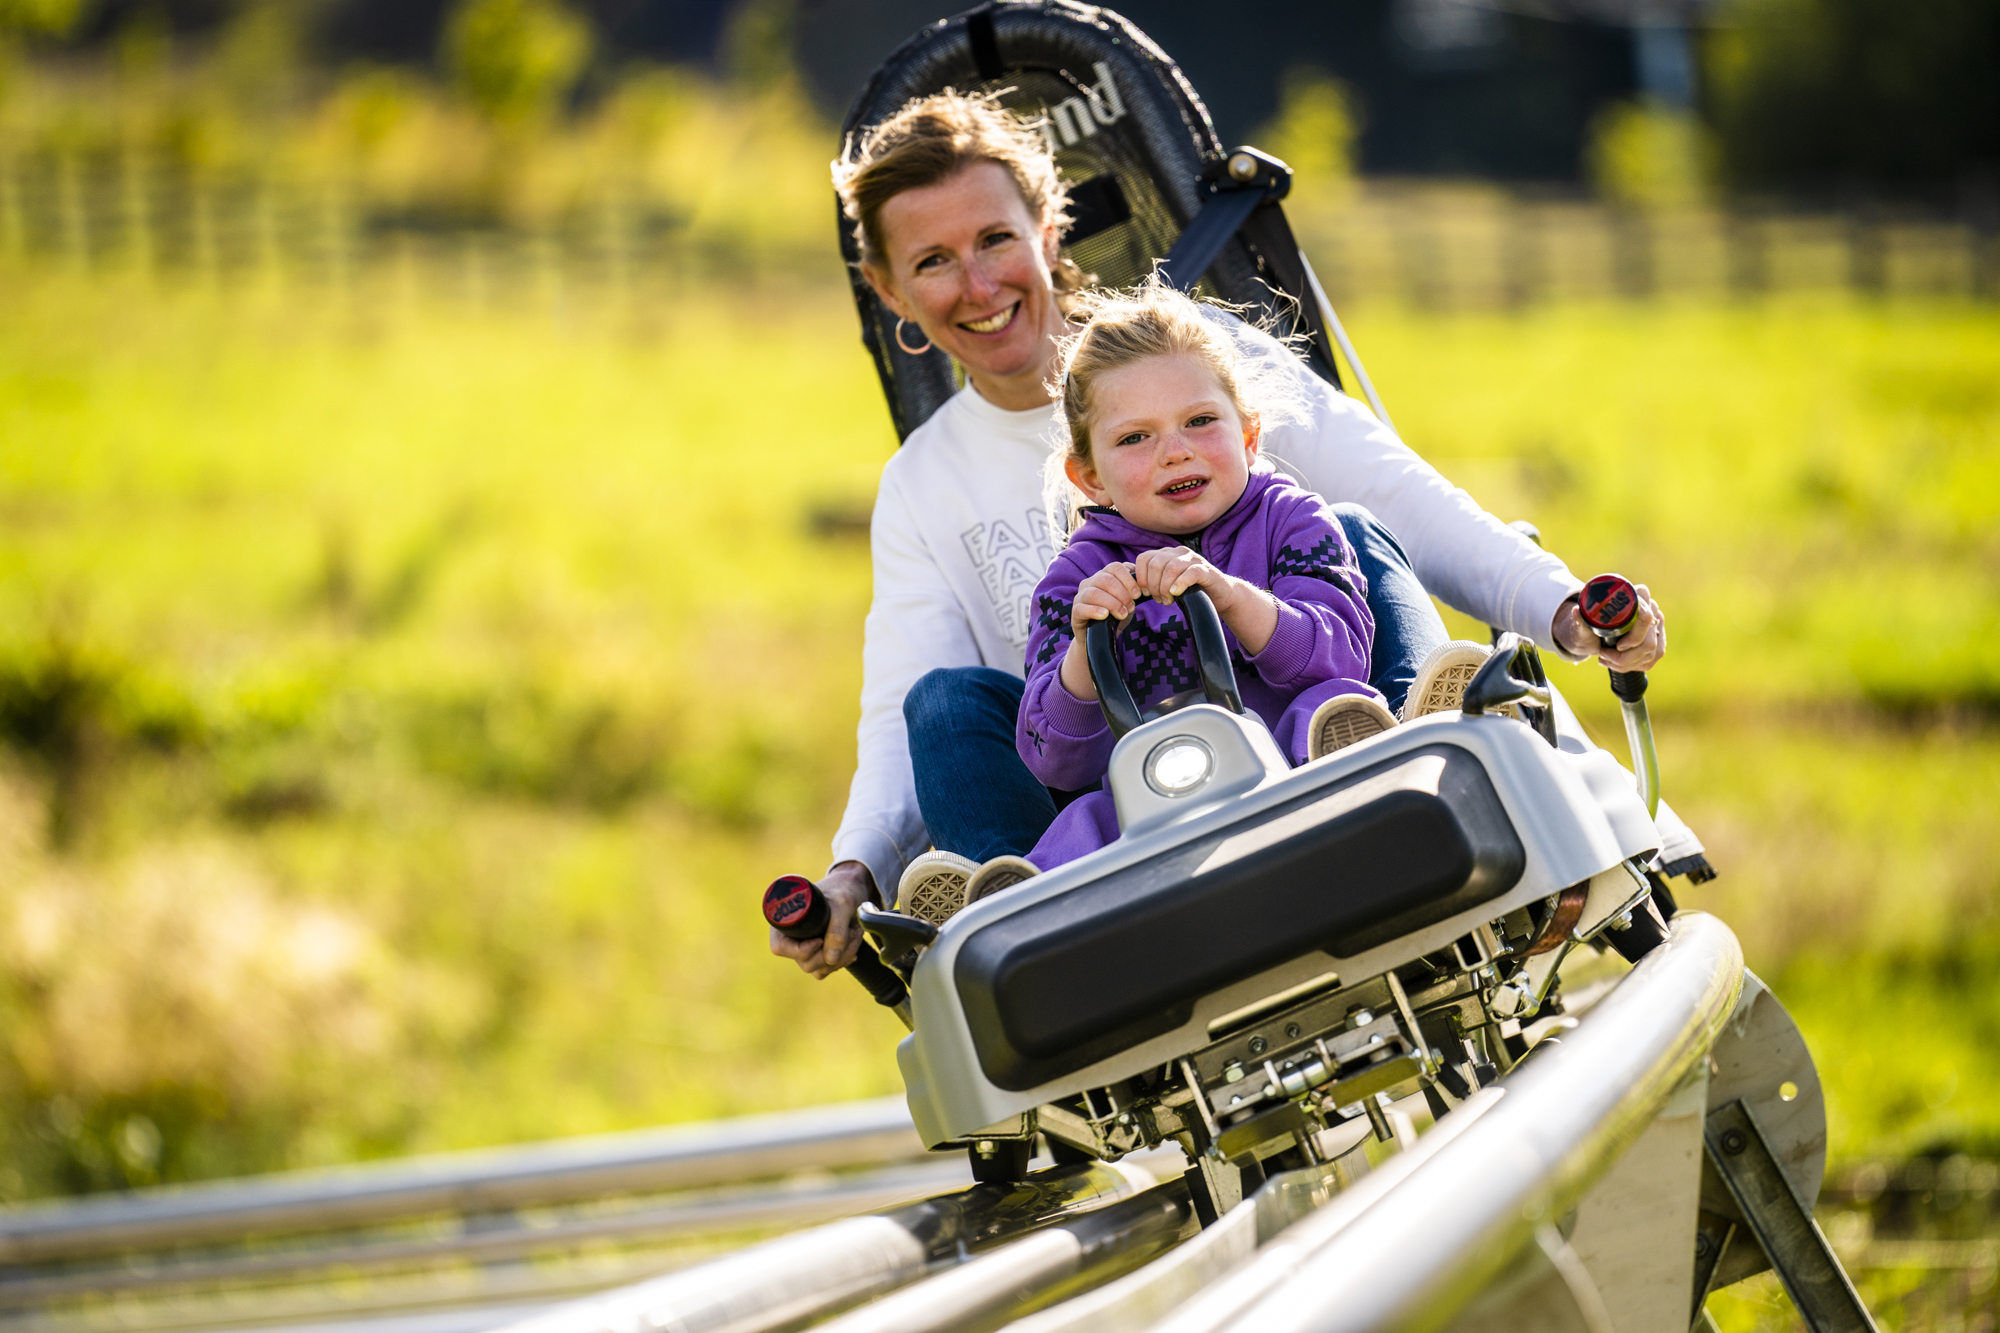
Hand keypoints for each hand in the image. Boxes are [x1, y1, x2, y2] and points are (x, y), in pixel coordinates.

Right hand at [767, 861, 877, 978]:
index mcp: (785, 919)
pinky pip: (829, 968)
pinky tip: (852, 942)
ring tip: (855, 932)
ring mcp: (805, 947)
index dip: (801, 949)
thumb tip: (830, 959)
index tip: (821, 939)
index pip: (780, 947)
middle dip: (832, 952)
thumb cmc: (843, 889)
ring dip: (842, 956)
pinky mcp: (819, 954)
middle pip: (805, 963)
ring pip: (820, 969)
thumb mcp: (843, 904)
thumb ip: (837, 929)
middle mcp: (791, 936)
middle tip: (851, 932)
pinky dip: (844, 958)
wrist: (853, 887)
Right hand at [1070, 562, 1141, 636]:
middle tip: (1131, 607)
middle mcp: (1090, 582)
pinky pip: (1082, 608)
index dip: (1129, 580)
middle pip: (1106, 579)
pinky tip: (1105, 615)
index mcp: (1103, 576)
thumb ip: (1133, 589)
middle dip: (1122, 593)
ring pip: (1094, 593)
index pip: (1115, 567)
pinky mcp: (1075, 612)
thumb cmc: (1115, 616)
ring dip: (1112, 603)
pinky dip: (1095, 610)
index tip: (1138, 595)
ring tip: (1122, 614)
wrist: (1101, 638)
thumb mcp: (1126, 601)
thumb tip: (1144, 581)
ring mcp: (1080, 596)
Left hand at [1132, 546, 1224, 605]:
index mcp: (1168, 554)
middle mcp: (1180, 552)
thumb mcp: (1169, 583)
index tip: (1145, 593)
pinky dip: (1180, 584)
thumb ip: (1155, 580)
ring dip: (1165, 587)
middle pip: (1155, 563)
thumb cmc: (1192, 591)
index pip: (1144, 558)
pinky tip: (1176, 593)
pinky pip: (1190, 573)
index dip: (1141, 577)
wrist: (1221, 595)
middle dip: (1153, 585)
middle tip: (1158, 599)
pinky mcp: (1207, 570)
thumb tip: (1135, 588)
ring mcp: (1194, 559)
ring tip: (1167, 600)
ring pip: (1171, 568)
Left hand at [1552, 584, 1666, 671]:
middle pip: (1649, 641)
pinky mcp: (1658, 638)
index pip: (1645, 616)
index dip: (1634, 636)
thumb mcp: (1581, 623)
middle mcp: (1650, 607)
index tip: (1618, 646)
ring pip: (1651, 652)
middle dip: (1627, 656)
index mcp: (1634, 595)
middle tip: (1605, 655)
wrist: (1591, 632)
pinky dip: (1632, 665)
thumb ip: (1579, 618)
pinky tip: (1617, 663)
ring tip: (1606, 659)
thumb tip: (1576, 611)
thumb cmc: (1587, 624)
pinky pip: (1651, 658)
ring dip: (1627, 662)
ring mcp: (1656, 623)